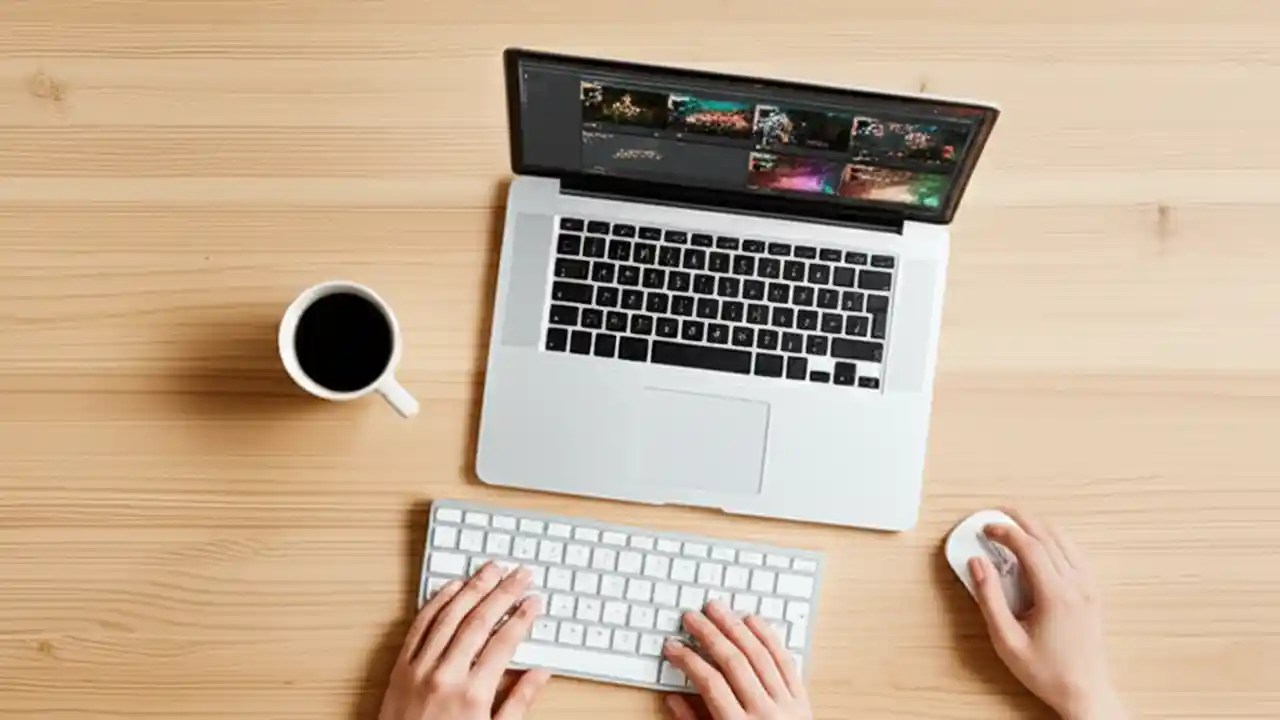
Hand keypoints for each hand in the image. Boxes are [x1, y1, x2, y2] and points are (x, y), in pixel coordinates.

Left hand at [378, 563, 550, 719]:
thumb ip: (518, 703)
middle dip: (503, 592)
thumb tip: (540, 674)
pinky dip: (436, 603)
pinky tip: (451, 588)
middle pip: (479, 621)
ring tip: (490, 570)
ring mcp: (418, 670)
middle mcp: (444, 676)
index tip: (534, 601)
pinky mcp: (399, 669)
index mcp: (472, 695)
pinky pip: (419, 626)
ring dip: (472, 588)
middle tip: (520, 574)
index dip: (522, 617)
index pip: (504, 642)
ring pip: (449, 616)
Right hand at [661, 600, 811, 719]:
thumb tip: (673, 699)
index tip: (672, 646)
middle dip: (709, 635)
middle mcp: (764, 714)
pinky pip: (785, 660)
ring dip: (736, 627)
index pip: (710, 684)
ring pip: (759, 655)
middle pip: (734, 662)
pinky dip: (768, 638)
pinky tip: (752, 620)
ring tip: (717, 609)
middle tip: (691, 617)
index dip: (688, 660)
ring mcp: (787, 705)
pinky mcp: (802, 699)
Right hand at [968, 509, 1124, 719]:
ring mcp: (1088, 587)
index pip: (1029, 546)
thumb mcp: (1006, 640)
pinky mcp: (1093, 592)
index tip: (985, 528)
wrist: (1084, 691)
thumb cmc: (1046, 672)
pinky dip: (1054, 540)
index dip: (1004, 531)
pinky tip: (1039, 544)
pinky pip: (1074, 553)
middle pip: (1047, 535)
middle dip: (1019, 519)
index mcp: (1055, 595)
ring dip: (1037, 526)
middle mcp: (1076, 585)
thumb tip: (977, 565)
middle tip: (997, 514)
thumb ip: (989, 599)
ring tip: (1014, 525)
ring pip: (1063, 540)